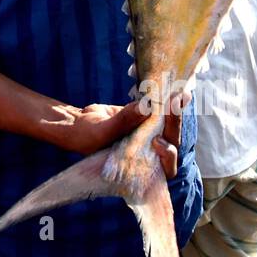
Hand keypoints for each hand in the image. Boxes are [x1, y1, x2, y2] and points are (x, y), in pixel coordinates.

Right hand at [40, 93, 184, 178]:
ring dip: (173, 110)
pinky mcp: (143, 118)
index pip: (165, 167)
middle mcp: (149, 152)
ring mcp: (147, 133)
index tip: (158, 141)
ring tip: (179, 94)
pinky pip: (157, 110)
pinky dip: (164, 101)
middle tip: (174, 105)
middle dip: (173, 124)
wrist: (77, 125)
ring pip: (167, 124)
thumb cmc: (85, 137)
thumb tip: (146, 107)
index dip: (168, 155)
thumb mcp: (101, 132)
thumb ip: (123, 122)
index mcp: (141, 166)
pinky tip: (172, 89)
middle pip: (170, 141)